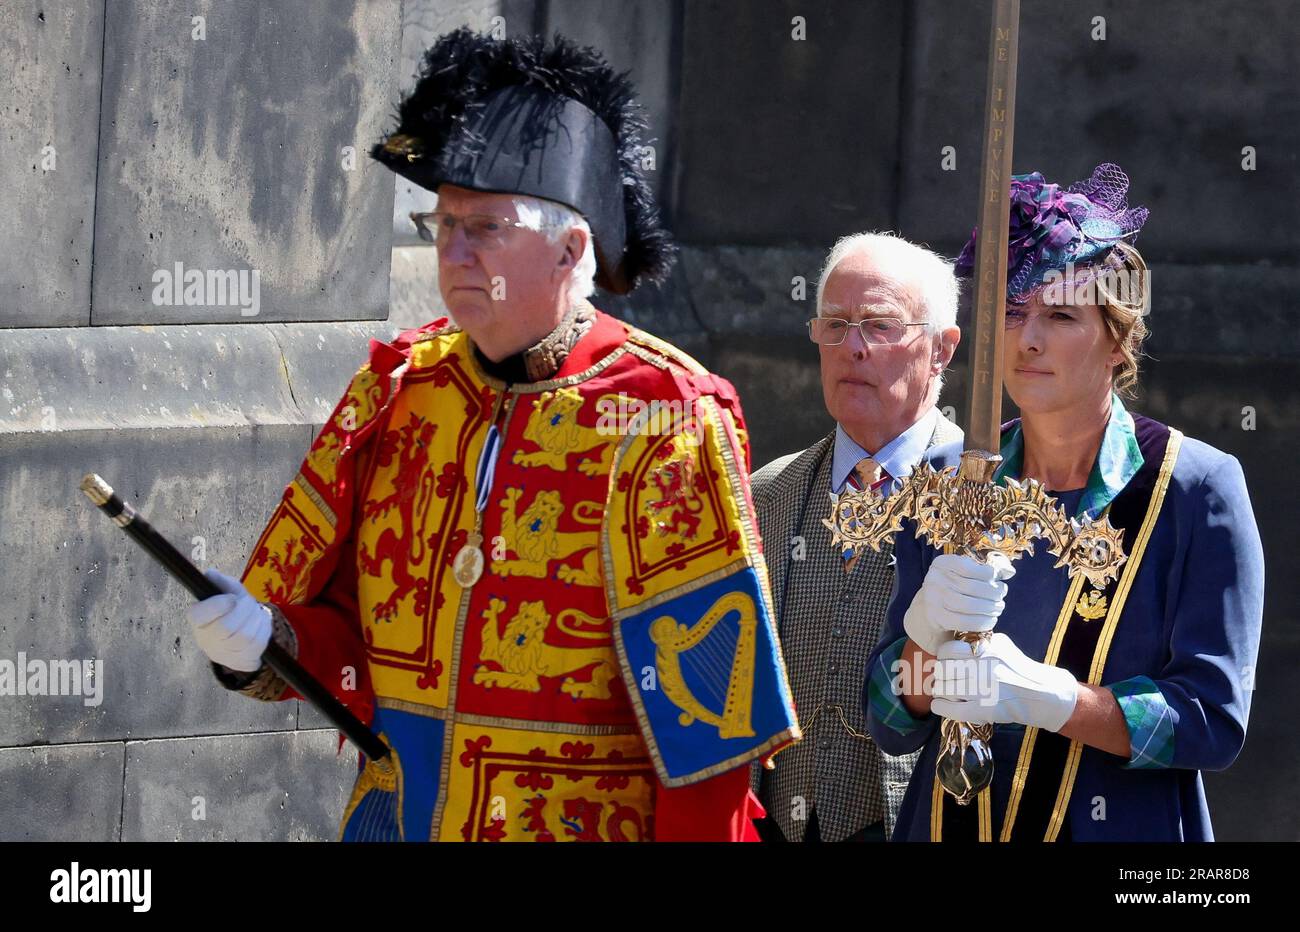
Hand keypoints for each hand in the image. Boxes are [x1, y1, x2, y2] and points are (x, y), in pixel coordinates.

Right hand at [186, 569, 271, 671]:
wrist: (236, 637)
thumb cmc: (229, 610)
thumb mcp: (225, 592)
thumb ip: (220, 582)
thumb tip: (210, 574)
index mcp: (196, 620)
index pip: (198, 615)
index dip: (218, 605)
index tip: (232, 598)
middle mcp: (205, 640)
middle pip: (225, 627)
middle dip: (243, 610)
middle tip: (248, 601)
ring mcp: (223, 654)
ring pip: (244, 637)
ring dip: (255, 618)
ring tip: (255, 611)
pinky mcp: (241, 661)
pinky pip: (257, 645)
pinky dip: (263, 628)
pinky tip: (260, 622)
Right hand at [903, 552, 1014, 655]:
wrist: (927, 611)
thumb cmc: (952, 589)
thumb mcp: (963, 574)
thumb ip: (985, 571)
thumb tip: (1009, 571)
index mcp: (942, 564)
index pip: (967, 566)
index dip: (987, 574)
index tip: (998, 581)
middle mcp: (934, 579)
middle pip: (971, 587)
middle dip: (993, 594)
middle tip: (1001, 598)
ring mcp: (933, 599)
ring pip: (969, 605)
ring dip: (989, 608)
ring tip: (998, 608)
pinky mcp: (937, 618)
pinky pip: (964, 621)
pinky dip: (982, 622)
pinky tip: (991, 620)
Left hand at [930, 633, 1078, 732]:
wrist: (1042, 694)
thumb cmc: (1019, 668)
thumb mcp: (1001, 645)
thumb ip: (979, 643)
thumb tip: (954, 645)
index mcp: (985, 650)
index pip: (947, 649)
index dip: (944, 657)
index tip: (948, 662)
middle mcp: (981, 668)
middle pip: (942, 669)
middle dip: (941, 675)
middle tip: (946, 679)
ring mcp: (981, 690)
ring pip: (942, 689)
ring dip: (941, 691)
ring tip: (947, 693)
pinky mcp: (982, 710)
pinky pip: (948, 709)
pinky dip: (940, 707)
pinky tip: (942, 706)